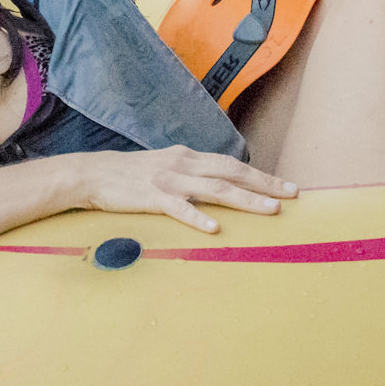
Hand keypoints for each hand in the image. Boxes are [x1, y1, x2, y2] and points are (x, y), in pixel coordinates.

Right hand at [74, 145, 293, 232]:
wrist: (91, 174)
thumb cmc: (128, 174)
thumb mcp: (164, 166)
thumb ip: (190, 173)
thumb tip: (215, 184)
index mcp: (187, 157)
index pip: (232, 164)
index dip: (261, 175)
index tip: (286, 185)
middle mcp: (183, 165)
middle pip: (232, 172)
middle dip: (265, 184)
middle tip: (293, 194)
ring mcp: (169, 181)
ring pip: (215, 189)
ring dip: (245, 200)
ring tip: (270, 211)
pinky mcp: (152, 198)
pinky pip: (180, 209)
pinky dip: (198, 217)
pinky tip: (215, 228)